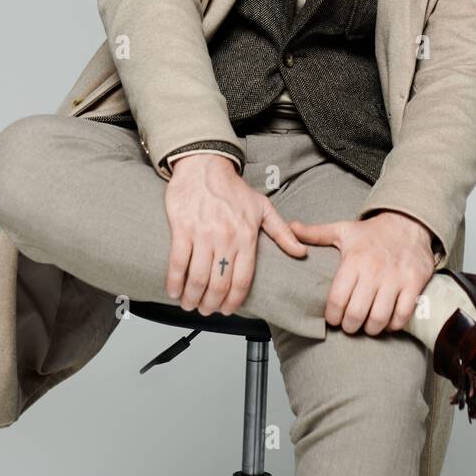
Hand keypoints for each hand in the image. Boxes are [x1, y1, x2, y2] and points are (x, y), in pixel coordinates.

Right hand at [164, 152, 306, 316]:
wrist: (205, 165)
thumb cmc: (232, 188)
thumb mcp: (263, 208)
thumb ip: (282, 233)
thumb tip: (301, 252)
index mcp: (246, 237)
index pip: (243, 280)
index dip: (234, 301)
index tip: (228, 310)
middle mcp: (226, 238)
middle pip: (219, 284)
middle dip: (212, 304)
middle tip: (207, 310)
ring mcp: (203, 234)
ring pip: (198, 278)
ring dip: (193, 297)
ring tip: (190, 304)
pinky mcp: (182, 228)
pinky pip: (178, 262)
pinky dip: (174, 281)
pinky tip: (173, 291)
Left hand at [288, 210, 436, 334]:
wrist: (408, 223)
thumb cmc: (371, 232)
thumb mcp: (342, 230)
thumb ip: (315, 233)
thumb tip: (291, 228)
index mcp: (354, 260)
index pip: (337, 299)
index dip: (332, 316)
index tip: (332, 319)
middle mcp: (374, 270)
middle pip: (357, 313)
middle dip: (350, 326)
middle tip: (349, 325)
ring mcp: (396, 278)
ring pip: (380, 318)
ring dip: (371, 329)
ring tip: (366, 326)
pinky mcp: (414, 283)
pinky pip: (403, 315)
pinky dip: (394, 324)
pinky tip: (388, 321)